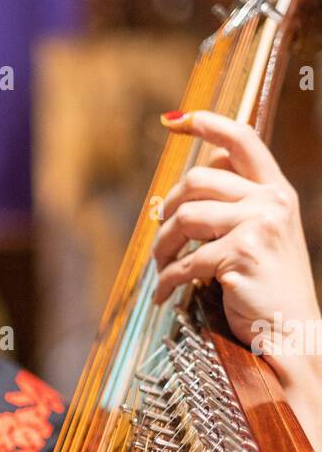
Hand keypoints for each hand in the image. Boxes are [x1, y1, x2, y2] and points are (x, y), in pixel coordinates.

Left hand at [153, 109, 321, 451]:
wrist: (291, 331)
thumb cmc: (269, 288)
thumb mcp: (262, 237)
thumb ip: (237, 206)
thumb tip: (191, 184)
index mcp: (276, 191)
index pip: (243, 139)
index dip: (207, 123)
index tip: (176, 120)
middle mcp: (270, 201)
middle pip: (198, 179)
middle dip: (168, 207)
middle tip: (161, 235)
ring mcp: (257, 226)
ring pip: (185, 218)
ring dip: (163, 247)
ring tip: (161, 267)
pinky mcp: (240, 255)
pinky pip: (186, 261)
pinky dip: (167, 281)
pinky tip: (164, 295)